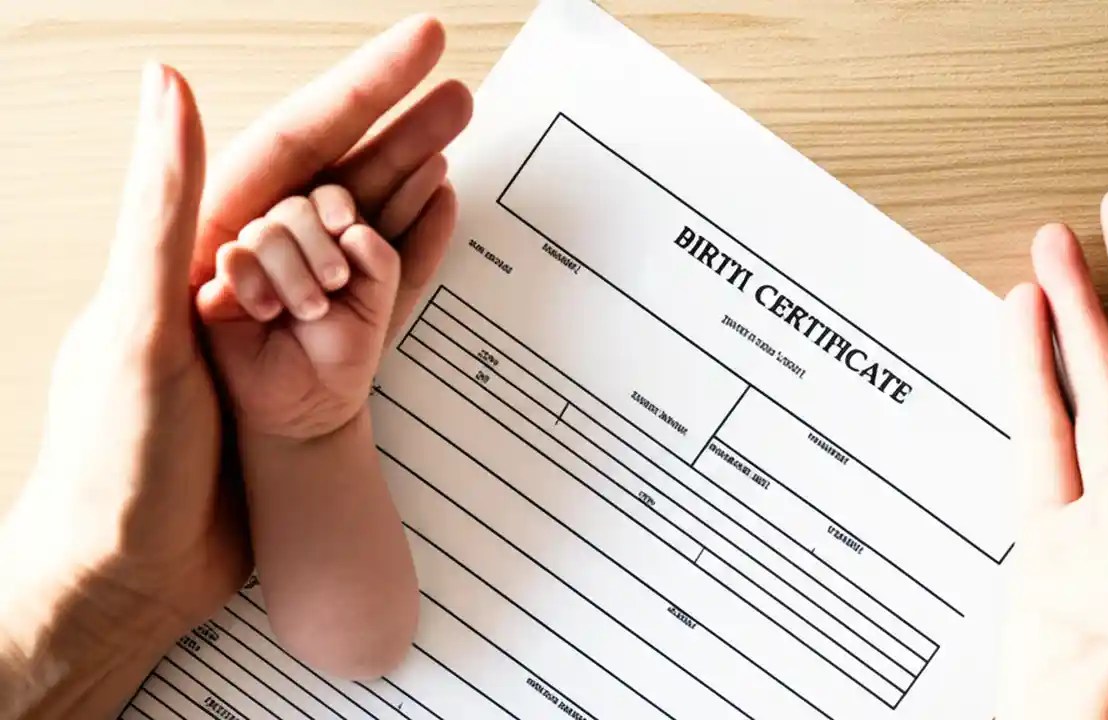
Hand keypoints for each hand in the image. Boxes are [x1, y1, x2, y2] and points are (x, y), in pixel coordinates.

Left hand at [0, 15, 468, 716]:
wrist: (132, 572)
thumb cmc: (120, 462)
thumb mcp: (143, 327)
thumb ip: (165, 206)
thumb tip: (172, 83)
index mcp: (197, 245)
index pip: (293, 143)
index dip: (362, 87)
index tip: (421, 45)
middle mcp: (237, 268)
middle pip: (333, 179)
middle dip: (397, 128)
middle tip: (458, 91)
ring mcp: (275, 316)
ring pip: (355, 230)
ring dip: (407, 183)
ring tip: (460, 145)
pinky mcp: (301, 363)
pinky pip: (368, 294)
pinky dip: (405, 255)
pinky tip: (434, 225)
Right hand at [198, 187, 411, 438]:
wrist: (311, 403)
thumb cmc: (341, 350)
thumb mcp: (376, 304)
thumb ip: (380, 262)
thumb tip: (356, 229)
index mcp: (324, 240)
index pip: (326, 197)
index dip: (336, 205)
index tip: (345, 227)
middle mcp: (284, 244)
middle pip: (293, 207)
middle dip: (318, 242)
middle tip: (334, 283)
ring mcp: (248, 263)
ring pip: (262, 231)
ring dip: (291, 268)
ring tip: (309, 310)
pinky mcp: (215, 289)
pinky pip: (229, 259)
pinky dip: (253, 280)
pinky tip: (268, 311)